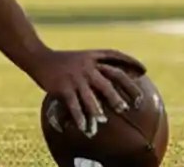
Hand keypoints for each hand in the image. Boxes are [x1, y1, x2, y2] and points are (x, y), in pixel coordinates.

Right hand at [30, 49, 146, 137]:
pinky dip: (79, 117)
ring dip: (99, 109)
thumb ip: (96, 66)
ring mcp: (76, 77)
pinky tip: (83, 127)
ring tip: (104, 119)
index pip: (116, 56)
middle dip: (124, 92)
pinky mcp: (63, 87)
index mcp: (93, 57)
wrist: (39, 58)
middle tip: (132, 106)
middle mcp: (88, 66)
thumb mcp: (82, 58)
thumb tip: (114, 82)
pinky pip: (74, 105)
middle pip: (111, 79)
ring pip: (93, 96)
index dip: (131, 62)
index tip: (144, 71)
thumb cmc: (63, 61)